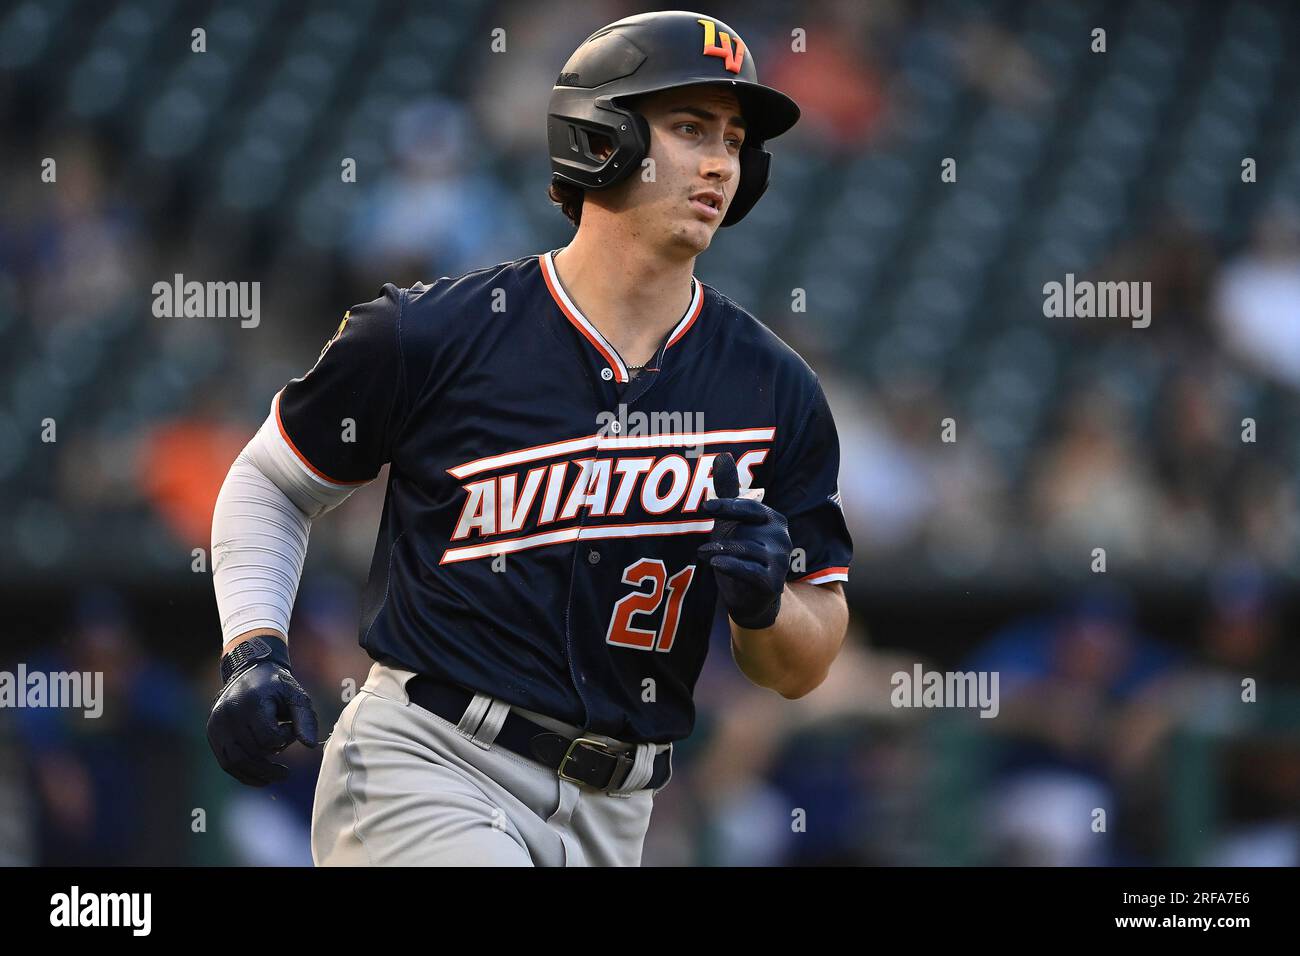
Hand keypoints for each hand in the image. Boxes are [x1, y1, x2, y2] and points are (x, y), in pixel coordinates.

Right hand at [206, 634, 318, 785]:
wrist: (249, 671)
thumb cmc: (276, 686)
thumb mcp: (295, 694)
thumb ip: (305, 718)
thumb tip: (310, 745)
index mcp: (251, 701)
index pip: (268, 736)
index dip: (284, 738)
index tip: (290, 728)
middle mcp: (229, 713)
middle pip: (252, 751)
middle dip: (272, 760)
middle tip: (286, 766)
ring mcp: (217, 724)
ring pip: (236, 761)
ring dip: (259, 773)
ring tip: (278, 776)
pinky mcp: (212, 733)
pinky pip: (226, 762)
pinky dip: (244, 774)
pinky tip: (261, 779)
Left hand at [697, 453, 791, 629]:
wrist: (749, 597)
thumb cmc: (741, 552)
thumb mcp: (732, 521)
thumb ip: (729, 491)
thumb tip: (723, 455)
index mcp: (774, 519)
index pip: (751, 507)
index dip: (728, 505)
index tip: (705, 506)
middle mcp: (782, 538)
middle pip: (747, 528)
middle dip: (723, 533)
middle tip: (703, 539)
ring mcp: (780, 561)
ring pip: (744, 549)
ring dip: (719, 551)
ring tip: (703, 554)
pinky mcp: (772, 582)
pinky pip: (747, 570)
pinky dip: (729, 565)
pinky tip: (715, 563)